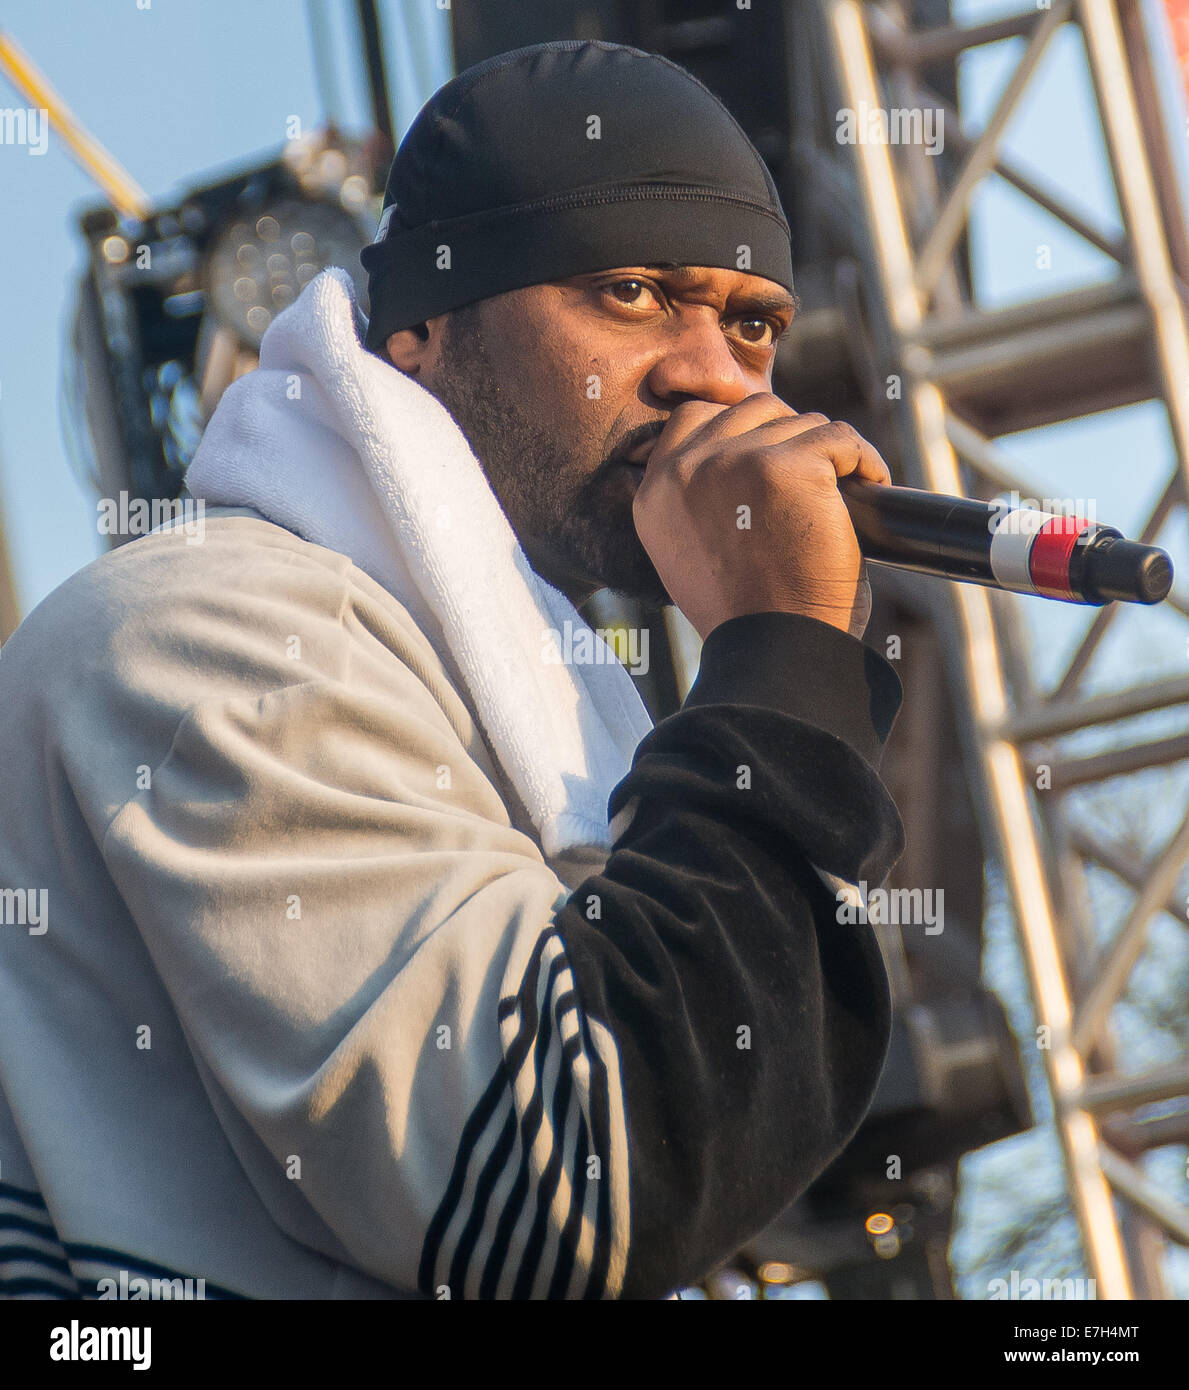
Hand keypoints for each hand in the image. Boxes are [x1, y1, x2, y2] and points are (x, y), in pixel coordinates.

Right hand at [631, 394, 890, 640]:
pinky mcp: (789, 466)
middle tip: (816, 480)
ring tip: (843, 494)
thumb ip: (697, 498)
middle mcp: (687, 469)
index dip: (742, 428)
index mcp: (656, 491)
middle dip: (791, 437)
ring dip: (830, 454)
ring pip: (802, 423)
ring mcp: (736, 462)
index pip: (693, 416)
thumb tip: (738, 452)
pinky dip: (866, 461)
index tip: (774, 456)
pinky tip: (872, 487)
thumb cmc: (749, 616)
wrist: (778, 651)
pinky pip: (842, 439)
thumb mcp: (691, 553)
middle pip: (753, 411)